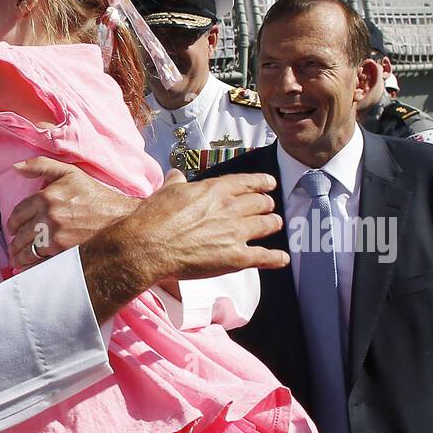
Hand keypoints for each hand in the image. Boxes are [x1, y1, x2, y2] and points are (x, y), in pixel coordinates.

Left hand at [7, 158, 140, 267]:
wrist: (122, 220)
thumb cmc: (98, 197)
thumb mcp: (71, 173)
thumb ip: (41, 166)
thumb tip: (16, 167)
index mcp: (46, 196)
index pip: (18, 213)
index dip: (12, 222)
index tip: (12, 229)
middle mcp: (48, 217)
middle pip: (20, 234)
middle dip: (15, 242)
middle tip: (14, 246)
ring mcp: (55, 237)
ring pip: (27, 250)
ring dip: (20, 256)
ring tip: (18, 259)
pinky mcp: (63, 253)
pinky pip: (39, 262)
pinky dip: (32, 266)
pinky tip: (30, 267)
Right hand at [80, 170, 287, 321]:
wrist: (149, 246)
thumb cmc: (154, 218)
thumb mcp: (166, 191)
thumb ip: (177, 182)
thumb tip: (176, 174)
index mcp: (215, 189)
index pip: (247, 182)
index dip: (262, 182)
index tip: (270, 183)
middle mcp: (231, 208)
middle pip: (260, 203)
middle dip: (267, 204)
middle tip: (269, 206)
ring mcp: (236, 233)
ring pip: (266, 225)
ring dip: (273, 223)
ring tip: (276, 223)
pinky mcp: (236, 257)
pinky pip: (264, 256)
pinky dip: (276, 257)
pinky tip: (283, 258)